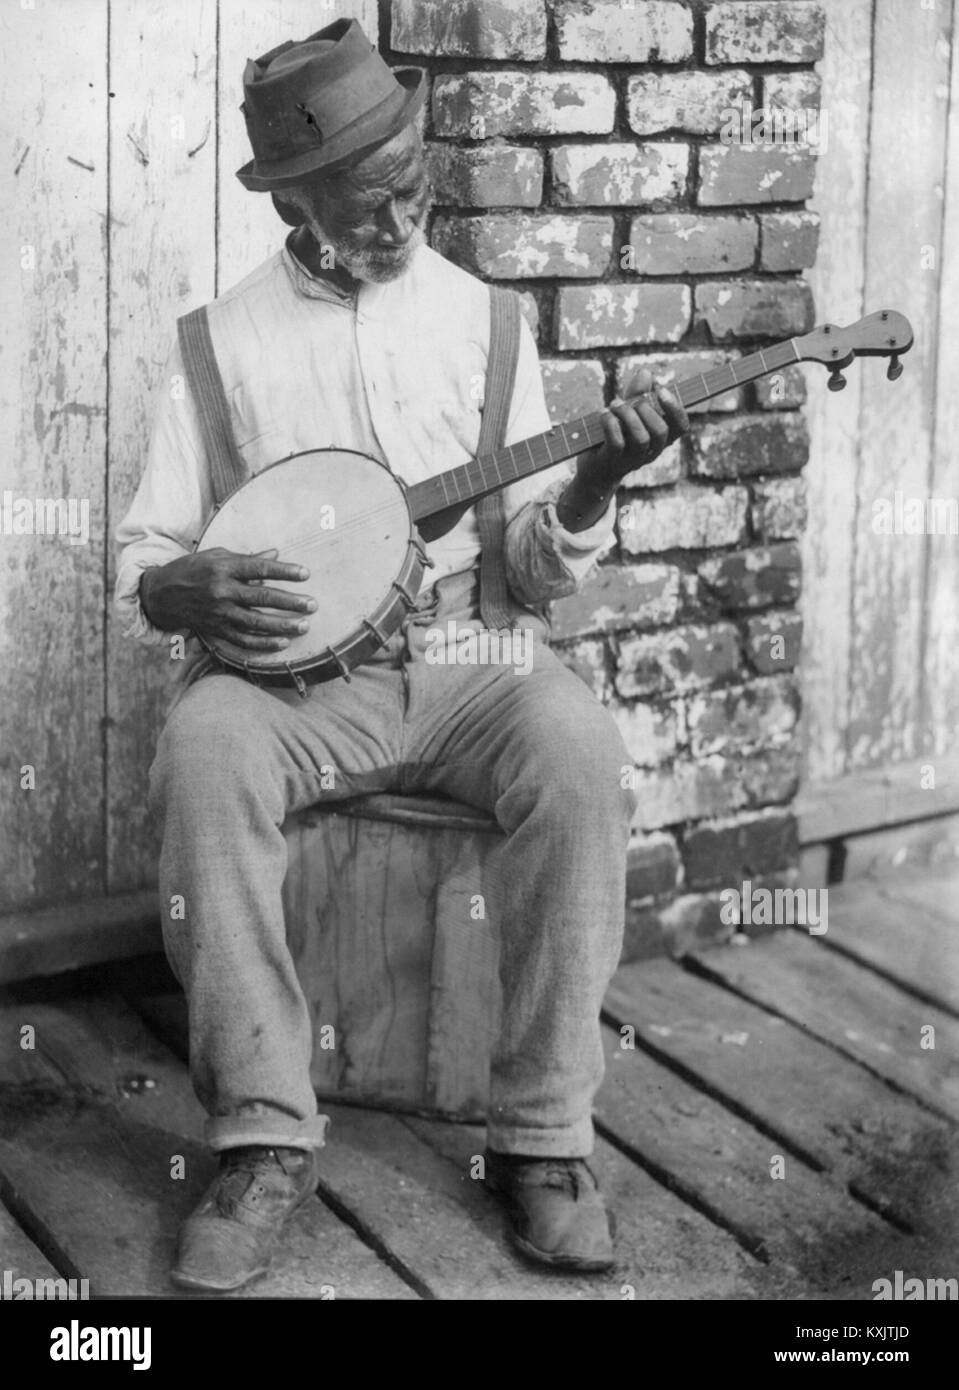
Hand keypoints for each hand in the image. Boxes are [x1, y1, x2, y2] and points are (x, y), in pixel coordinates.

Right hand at [139, 548, 315, 651]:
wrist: (161, 594)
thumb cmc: (193, 570)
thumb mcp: (216, 556)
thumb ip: (247, 558)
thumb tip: (275, 554)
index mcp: (223, 567)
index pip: (259, 568)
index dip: (284, 571)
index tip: (305, 573)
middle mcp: (221, 590)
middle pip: (261, 597)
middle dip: (290, 602)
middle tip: (312, 604)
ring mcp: (219, 613)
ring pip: (255, 622)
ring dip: (282, 626)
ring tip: (304, 626)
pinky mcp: (216, 630)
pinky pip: (243, 640)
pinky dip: (264, 644)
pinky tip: (283, 643)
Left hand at [585, 368, 688, 489]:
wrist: (595, 465)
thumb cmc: (616, 434)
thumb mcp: (628, 412)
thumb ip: (638, 394)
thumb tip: (646, 372)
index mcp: (661, 438)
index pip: (681, 427)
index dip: (675, 409)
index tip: (661, 391)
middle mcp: (651, 451)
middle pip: (660, 431)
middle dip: (645, 409)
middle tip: (630, 401)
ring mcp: (633, 459)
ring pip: (641, 438)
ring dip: (627, 415)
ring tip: (615, 404)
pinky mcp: (614, 461)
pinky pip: (617, 442)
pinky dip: (610, 423)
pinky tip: (603, 413)